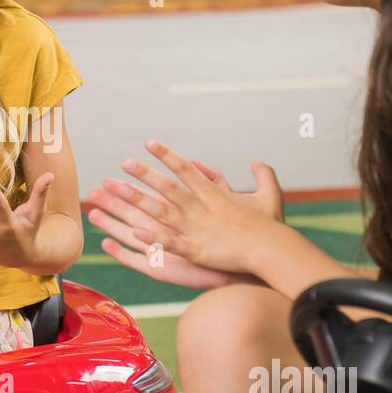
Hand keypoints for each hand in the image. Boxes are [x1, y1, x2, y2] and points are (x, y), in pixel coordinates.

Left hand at [98, 139, 284, 276]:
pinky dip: (152, 238)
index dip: (166, 154)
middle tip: (123, 162)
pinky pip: (170, 242)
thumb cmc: (272, 225)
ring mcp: (197, 229)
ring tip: (117, 192)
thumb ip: (263, 175)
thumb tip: (258, 161)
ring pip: (161, 212)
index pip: (185, 168)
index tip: (149, 142)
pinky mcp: (197, 250)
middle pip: (167, 187)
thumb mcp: (271, 194)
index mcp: (213, 194)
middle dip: (144, 174)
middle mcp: (201, 208)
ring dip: (138, 201)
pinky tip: (133, 232)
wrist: (274, 250)